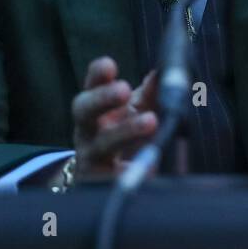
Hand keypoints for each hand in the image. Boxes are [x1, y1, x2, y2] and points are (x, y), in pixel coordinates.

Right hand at [70, 56, 158, 179]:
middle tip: (124, 89)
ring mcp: (89, 156)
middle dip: (103, 98)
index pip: (91, 86)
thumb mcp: (136, 111)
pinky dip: (127, 172)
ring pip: (103, 143)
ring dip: (126, 131)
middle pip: (85, 110)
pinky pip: (110, 178)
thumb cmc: (122, 134)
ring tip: (150, 120)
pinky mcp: (97, 183)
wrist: (100, 178)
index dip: (97, 75)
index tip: (109, 65)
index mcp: (95, 107)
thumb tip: (162, 73)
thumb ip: (150, 93)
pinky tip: (144, 167)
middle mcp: (87, 129)